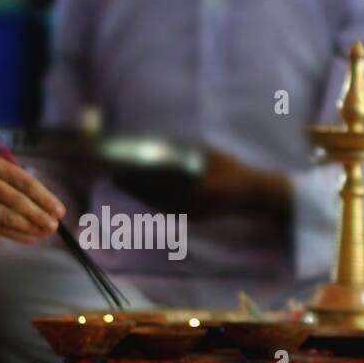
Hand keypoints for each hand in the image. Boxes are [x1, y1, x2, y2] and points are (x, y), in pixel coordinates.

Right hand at [0, 155, 65, 241]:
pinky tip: (30, 238)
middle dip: (40, 214)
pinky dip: (16, 234)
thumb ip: (8, 185)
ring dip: (30, 227)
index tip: (59, 209)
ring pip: (8, 216)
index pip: (23, 180)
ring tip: (45, 233)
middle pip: (18, 199)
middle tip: (55, 225)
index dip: (44, 196)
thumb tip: (43, 204)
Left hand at [114, 150, 290, 219]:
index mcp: (194, 188)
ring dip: (138, 193)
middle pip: (152, 195)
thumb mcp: (208, 153)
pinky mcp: (190, 217)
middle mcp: (190, 204)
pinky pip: (164, 208)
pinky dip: (150, 199)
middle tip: (112, 171)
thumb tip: (155, 145)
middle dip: (132, 184)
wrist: (251, 195)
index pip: (156, 184)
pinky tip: (139, 190)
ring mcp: (189, 213)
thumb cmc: (230, 169)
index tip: (118, 167)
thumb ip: (184, 151)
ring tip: (120, 179)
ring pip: (156, 203)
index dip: (135, 177)